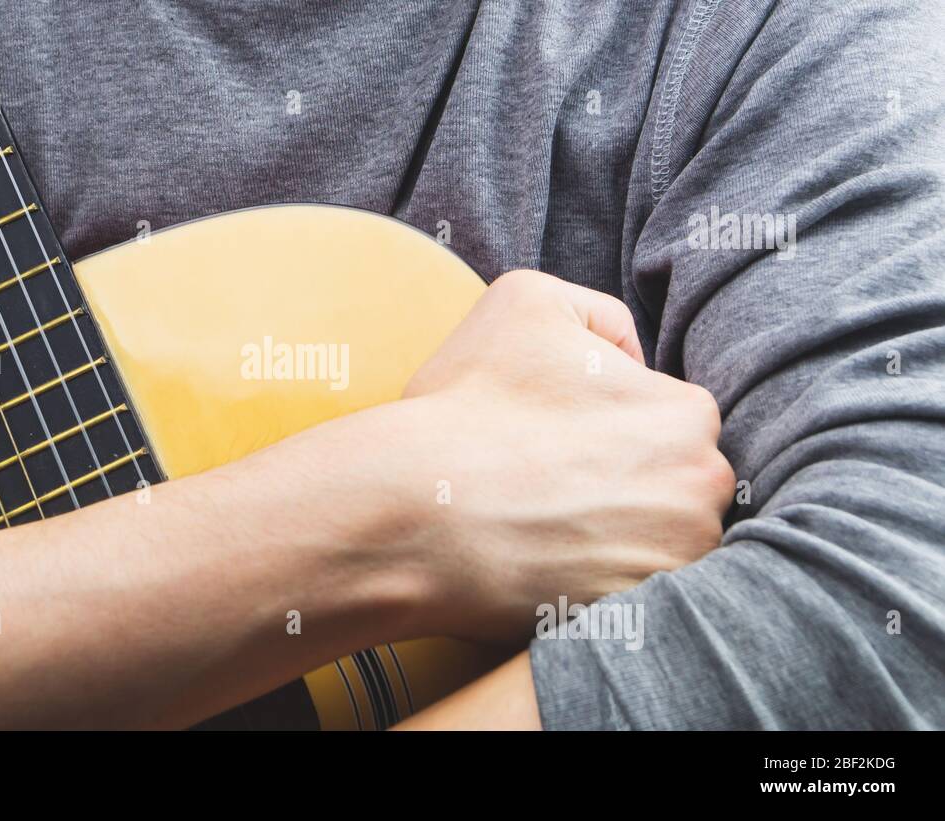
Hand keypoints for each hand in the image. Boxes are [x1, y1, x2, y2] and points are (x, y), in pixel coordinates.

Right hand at [312, 269, 735, 643]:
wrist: (413, 509)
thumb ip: (598, 313)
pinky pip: (632, 600)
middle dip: (624, 487)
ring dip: (615, 539)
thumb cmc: (465, 403)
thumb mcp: (527, 300)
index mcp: (687, 414)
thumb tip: (631, 357)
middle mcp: (702, 488)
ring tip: (545, 530)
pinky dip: (596, 585)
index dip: (612, 430)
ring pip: (657, 546)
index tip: (561, 444)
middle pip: (674, 489)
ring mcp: (675, 560)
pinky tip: (546, 566)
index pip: (670, 424)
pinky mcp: (637, 615)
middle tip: (551, 488)